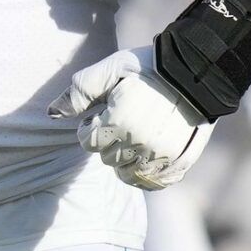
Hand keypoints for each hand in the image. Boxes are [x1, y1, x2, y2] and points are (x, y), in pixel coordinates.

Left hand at [57, 49, 212, 189]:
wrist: (199, 70)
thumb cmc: (150, 66)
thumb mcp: (110, 68)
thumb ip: (79, 92)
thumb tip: (51, 114)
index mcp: (119, 122)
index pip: (88, 142)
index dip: (93, 125)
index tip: (106, 112)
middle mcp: (140, 144)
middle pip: (108, 158)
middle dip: (110, 141)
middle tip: (125, 119)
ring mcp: (162, 157)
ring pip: (128, 174)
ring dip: (126, 159)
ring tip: (136, 136)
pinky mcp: (180, 164)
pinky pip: (154, 183)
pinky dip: (147, 175)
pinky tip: (147, 157)